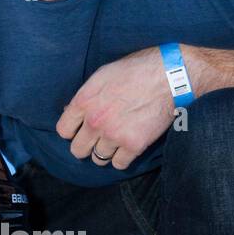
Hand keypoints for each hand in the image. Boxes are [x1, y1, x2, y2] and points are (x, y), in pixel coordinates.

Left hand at [55, 47, 175, 168]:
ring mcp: (114, 135)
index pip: (63, 130)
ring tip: (116, 141)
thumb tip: (70, 111)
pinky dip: (123, 159)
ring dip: (106, 152)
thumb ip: (86, 95)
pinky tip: (128, 147)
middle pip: (77, 150)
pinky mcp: (133, 145)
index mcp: (84, 101)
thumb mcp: (103, 75)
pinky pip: (119, 164)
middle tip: (98, 139)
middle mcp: (95, 121)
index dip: (72, 132)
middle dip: (86, 146)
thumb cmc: (137, 70)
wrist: (170, 76)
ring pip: (98, 159)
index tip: (81, 130)